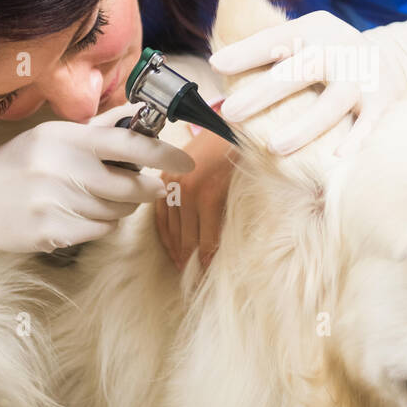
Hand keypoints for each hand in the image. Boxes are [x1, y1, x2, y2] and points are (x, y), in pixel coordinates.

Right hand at [0, 102, 194, 254]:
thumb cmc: (22, 161)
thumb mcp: (56, 135)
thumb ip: (101, 127)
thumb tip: (142, 113)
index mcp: (65, 138)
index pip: (127, 143)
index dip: (163, 153)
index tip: (185, 161)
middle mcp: (60, 169)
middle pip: (129, 185)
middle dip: (148, 188)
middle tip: (153, 187)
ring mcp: (54, 203)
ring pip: (116, 210)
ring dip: (124, 206)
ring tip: (109, 198)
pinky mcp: (49, 231)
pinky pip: (98, 230)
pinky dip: (103, 223)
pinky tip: (89, 214)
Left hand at [153, 127, 236, 272]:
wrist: (243, 124)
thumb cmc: (226, 145)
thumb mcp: (200, 166)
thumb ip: (190, 191)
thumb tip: (194, 229)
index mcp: (168, 180)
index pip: (163, 223)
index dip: (171, 248)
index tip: (179, 266)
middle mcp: (172, 185)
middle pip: (174, 234)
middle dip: (182, 260)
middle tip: (190, 282)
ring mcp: (188, 190)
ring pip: (189, 238)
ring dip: (194, 262)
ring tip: (200, 280)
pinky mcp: (207, 194)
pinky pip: (208, 234)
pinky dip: (210, 254)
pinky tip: (213, 265)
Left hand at [208, 11, 406, 156]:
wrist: (392, 59)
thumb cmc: (328, 56)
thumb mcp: (304, 40)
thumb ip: (268, 52)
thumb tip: (216, 68)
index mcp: (313, 30)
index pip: (276, 39)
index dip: (247, 52)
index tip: (217, 66)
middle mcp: (338, 50)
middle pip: (300, 71)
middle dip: (264, 92)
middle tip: (231, 112)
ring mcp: (361, 77)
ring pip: (333, 103)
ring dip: (304, 126)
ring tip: (274, 146)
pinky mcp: (381, 101)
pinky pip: (368, 124)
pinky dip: (356, 140)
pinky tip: (338, 157)